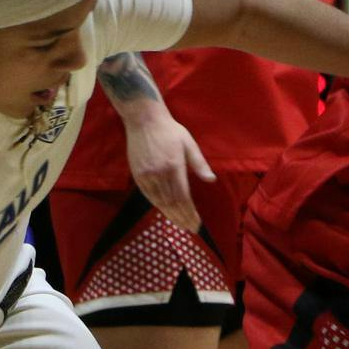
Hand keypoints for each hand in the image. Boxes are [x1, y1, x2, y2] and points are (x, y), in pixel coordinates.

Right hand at [122, 106, 214, 231]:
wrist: (144, 119)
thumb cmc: (170, 130)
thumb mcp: (189, 143)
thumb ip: (199, 163)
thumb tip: (211, 180)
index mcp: (174, 166)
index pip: (183, 196)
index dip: (190, 212)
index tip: (197, 223)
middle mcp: (159, 173)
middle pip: (171, 202)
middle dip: (182, 218)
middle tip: (191, 229)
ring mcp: (146, 174)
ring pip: (159, 201)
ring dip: (170, 215)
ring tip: (180, 224)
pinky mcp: (137, 174)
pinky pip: (148, 195)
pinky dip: (157, 206)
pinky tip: (165, 212)